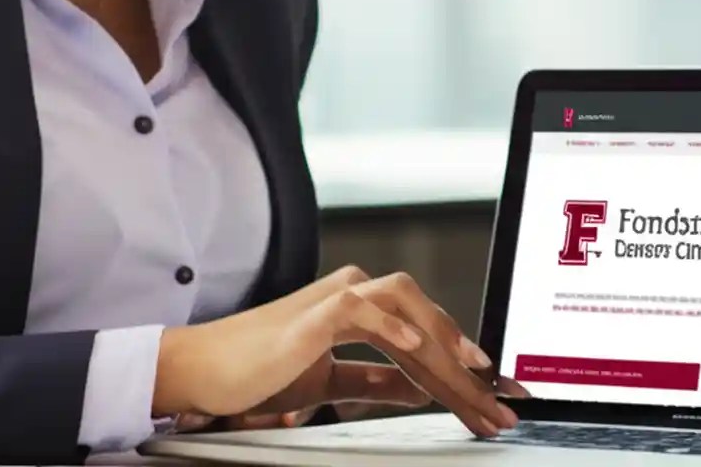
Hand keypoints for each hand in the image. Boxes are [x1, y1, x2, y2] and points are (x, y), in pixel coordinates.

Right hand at [152, 265, 519, 436]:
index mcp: (360, 309)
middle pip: (427, 322)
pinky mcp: (312, 314)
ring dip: (445, 344)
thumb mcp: (329, 382)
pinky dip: (391, 327)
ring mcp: (334, 299)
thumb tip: (422, 387)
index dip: (464, 370)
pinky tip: (417, 349)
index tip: (495, 400)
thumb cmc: (255, 373)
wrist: (202, 373)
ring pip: (407, 307)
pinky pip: (360, 311)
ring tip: (473, 378)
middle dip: (468, 368)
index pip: (426, 336)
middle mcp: (354, 294)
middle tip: (497, 406)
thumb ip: (377, 381)